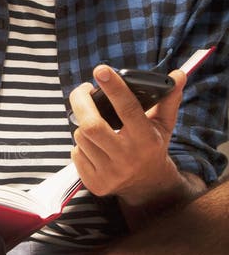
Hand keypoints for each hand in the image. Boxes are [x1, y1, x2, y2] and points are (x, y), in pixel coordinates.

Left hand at [69, 65, 186, 206]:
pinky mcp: (95, 183)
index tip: (101, 70)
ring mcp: (110, 173)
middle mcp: (128, 157)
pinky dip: (80, 144)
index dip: (114, 87)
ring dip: (82, 124)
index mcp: (146, 139)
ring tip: (94, 122)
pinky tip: (92, 145)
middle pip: (92, 125)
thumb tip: (178, 74)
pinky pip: (76, 153)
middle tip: (82, 90)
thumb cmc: (152, 146)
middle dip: (80, 102)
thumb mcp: (163, 124)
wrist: (147, 184)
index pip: (127, 109)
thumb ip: (168, 99)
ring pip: (81, 137)